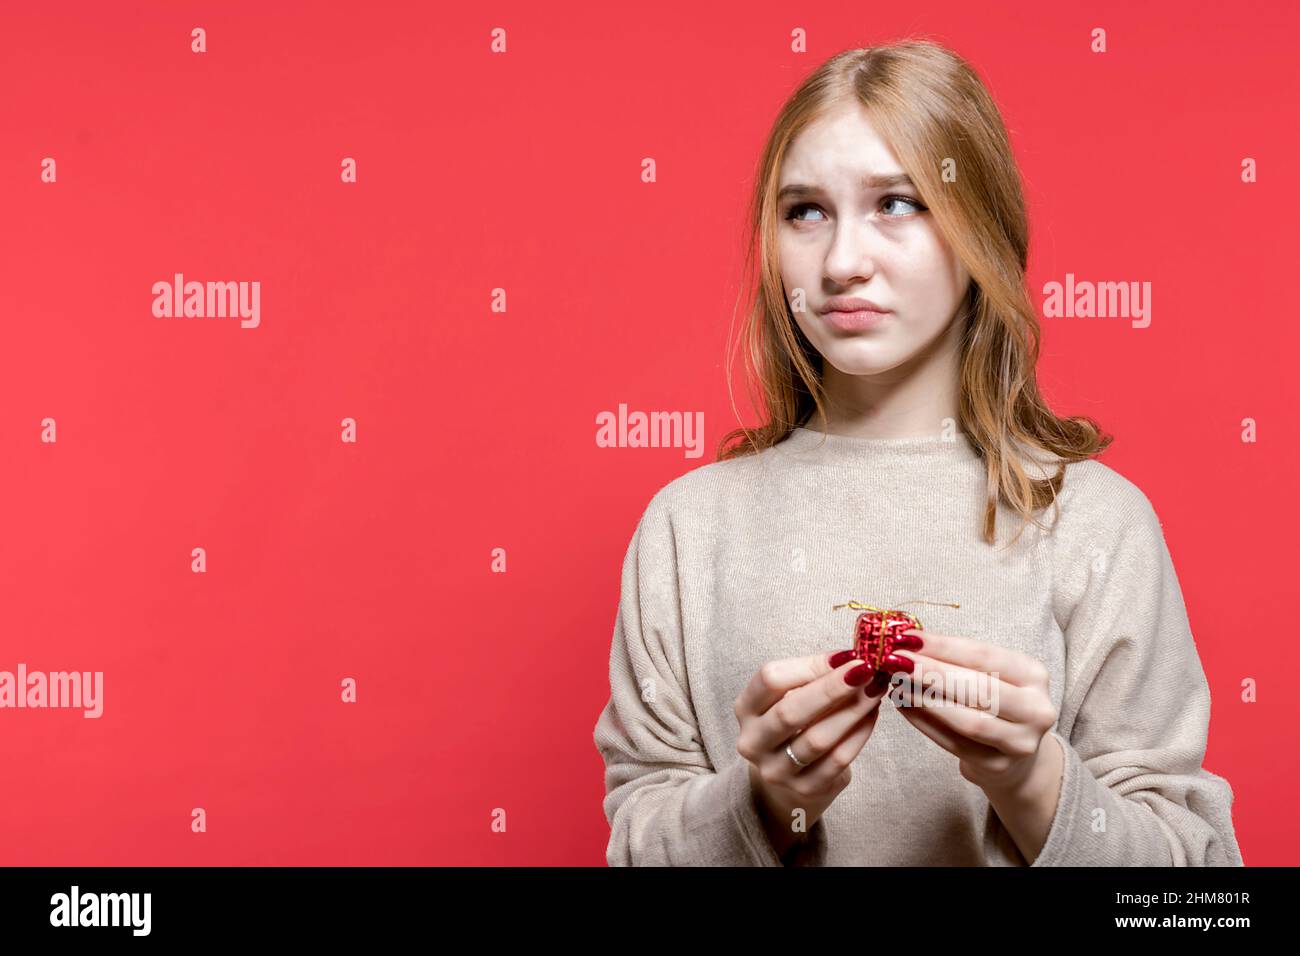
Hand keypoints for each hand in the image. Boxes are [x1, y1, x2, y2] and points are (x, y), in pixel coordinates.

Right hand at [733, 650, 887, 858]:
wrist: (789, 772)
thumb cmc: (794, 721)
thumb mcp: (791, 694)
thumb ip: (813, 674)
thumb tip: (850, 657)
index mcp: (746, 709)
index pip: (770, 680)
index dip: (809, 665)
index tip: (846, 655)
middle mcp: (753, 742)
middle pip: (790, 712)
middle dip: (832, 689)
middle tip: (866, 670)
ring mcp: (777, 770)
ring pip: (817, 739)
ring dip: (852, 711)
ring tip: (875, 690)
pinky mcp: (805, 789)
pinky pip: (837, 761)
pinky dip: (859, 734)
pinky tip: (872, 715)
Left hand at [885, 628, 1064, 860]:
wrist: (1017, 754)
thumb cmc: (996, 701)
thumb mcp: (990, 674)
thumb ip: (956, 660)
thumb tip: (908, 641)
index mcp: (1034, 675)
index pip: (983, 655)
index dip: (942, 646)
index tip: (907, 637)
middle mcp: (1036, 710)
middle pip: (977, 689)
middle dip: (931, 672)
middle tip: (895, 661)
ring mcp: (1020, 743)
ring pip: (968, 721)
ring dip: (926, 700)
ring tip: (897, 684)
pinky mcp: (998, 767)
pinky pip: (955, 744)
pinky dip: (925, 724)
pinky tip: (904, 707)